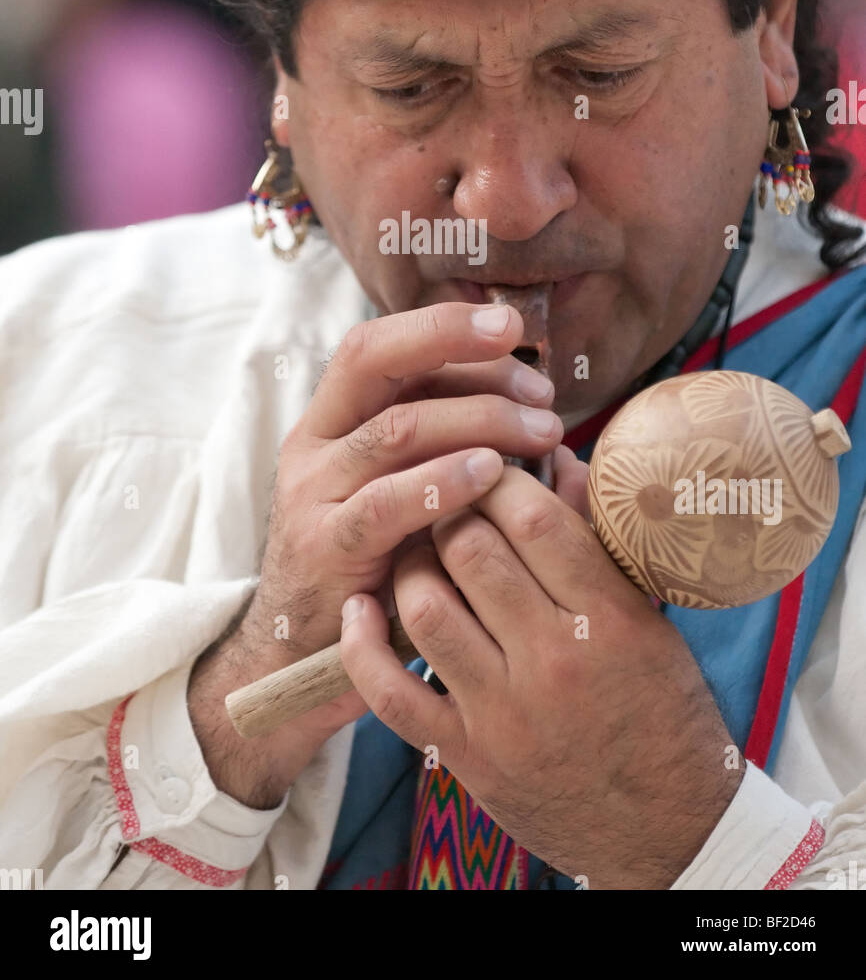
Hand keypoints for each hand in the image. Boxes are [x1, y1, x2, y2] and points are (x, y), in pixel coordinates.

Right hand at [188, 301, 562, 804]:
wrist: (294, 659)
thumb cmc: (373, 568)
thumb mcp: (405, 495)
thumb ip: (452, 448)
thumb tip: (545, 416)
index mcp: (330, 421)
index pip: (378, 344)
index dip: (444, 325)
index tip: (513, 327)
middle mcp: (314, 446)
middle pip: (376, 361)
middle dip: (460, 349)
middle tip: (539, 381)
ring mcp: (313, 495)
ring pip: (396, 428)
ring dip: (479, 419)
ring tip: (541, 430)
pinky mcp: (326, 549)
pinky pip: (386, 504)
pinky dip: (443, 480)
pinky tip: (493, 475)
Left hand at [339, 449, 745, 889]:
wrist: (669, 826)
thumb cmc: (662, 707)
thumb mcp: (648, 617)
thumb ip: (596, 538)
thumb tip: (552, 456)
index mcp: (609, 619)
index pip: (532, 517)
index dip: (497, 477)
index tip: (488, 467)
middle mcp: (554, 662)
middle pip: (470, 549)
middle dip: (450, 510)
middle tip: (449, 503)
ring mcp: (503, 713)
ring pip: (425, 608)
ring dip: (411, 567)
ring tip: (420, 554)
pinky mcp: (466, 756)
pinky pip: (391, 694)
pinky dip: (364, 646)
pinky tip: (363, 610)